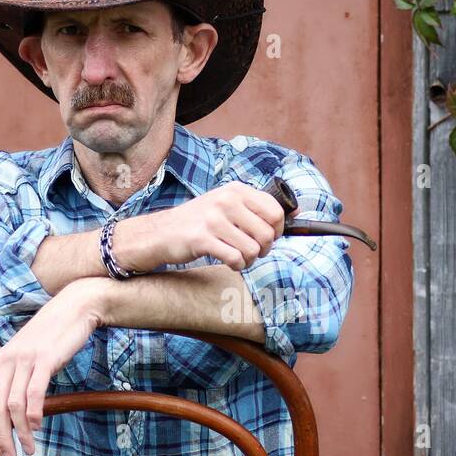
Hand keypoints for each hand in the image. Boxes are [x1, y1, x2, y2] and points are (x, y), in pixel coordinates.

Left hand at [0, 279, 104, 455]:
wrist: (75, 308)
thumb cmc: (54, 334)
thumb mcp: (30, 355)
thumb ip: (20, 377)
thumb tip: (17, 407)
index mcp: (0, 363)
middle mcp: (7, 361)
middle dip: (1, 437)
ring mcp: (26, 360)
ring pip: (14, 404)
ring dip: (21, 432)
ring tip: (30, 449)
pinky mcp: (45, 359)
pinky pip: (34, 391)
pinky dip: (34, 412)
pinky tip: (38, 425)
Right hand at [147, 181, 287, 269]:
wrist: (161, 232)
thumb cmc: (198, 221)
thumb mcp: (225, 204)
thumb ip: (254, 208)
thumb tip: (295, 214)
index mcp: (236, 190)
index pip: (275, 211)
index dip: (277, 230)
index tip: (268, 238)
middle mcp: (226, 200)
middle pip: (267, 233)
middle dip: (264, 249)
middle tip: (252, 252)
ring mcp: (213, 219)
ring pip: (252, 249)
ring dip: (249, 260)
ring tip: (239, 258)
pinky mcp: (202, 238)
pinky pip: (235, 259)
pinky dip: (237, 266)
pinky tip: (230, 263)